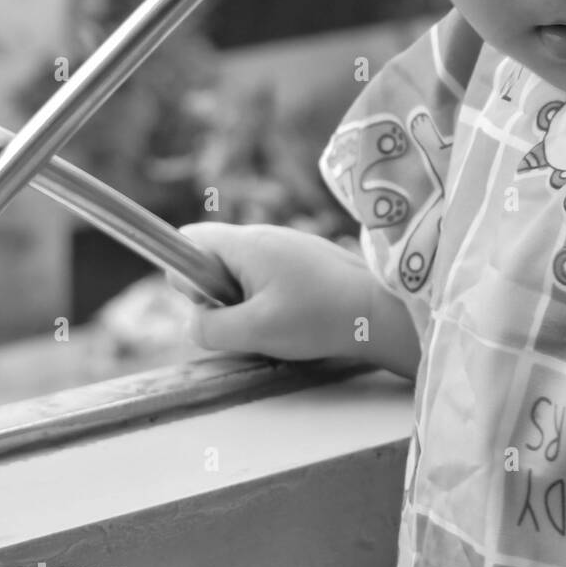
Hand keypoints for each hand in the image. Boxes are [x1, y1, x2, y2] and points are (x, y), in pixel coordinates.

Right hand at [168, 222, 372, 362]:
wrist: (381, 309)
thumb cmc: (319, 317)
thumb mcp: (254, 331)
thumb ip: (209, 327)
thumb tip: (195, 322)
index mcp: (246, 243)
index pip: (188, 239)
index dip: (184, 274)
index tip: (210, 303)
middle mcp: (264, 235)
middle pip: (213, 258)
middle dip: (216, 294)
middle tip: (245, 320)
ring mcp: (287, 245)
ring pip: (241, 271)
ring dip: (244, 301)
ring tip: (274, 323)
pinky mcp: (304, 259)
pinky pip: (267, 276)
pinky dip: (268, 298)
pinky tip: (294, 318)